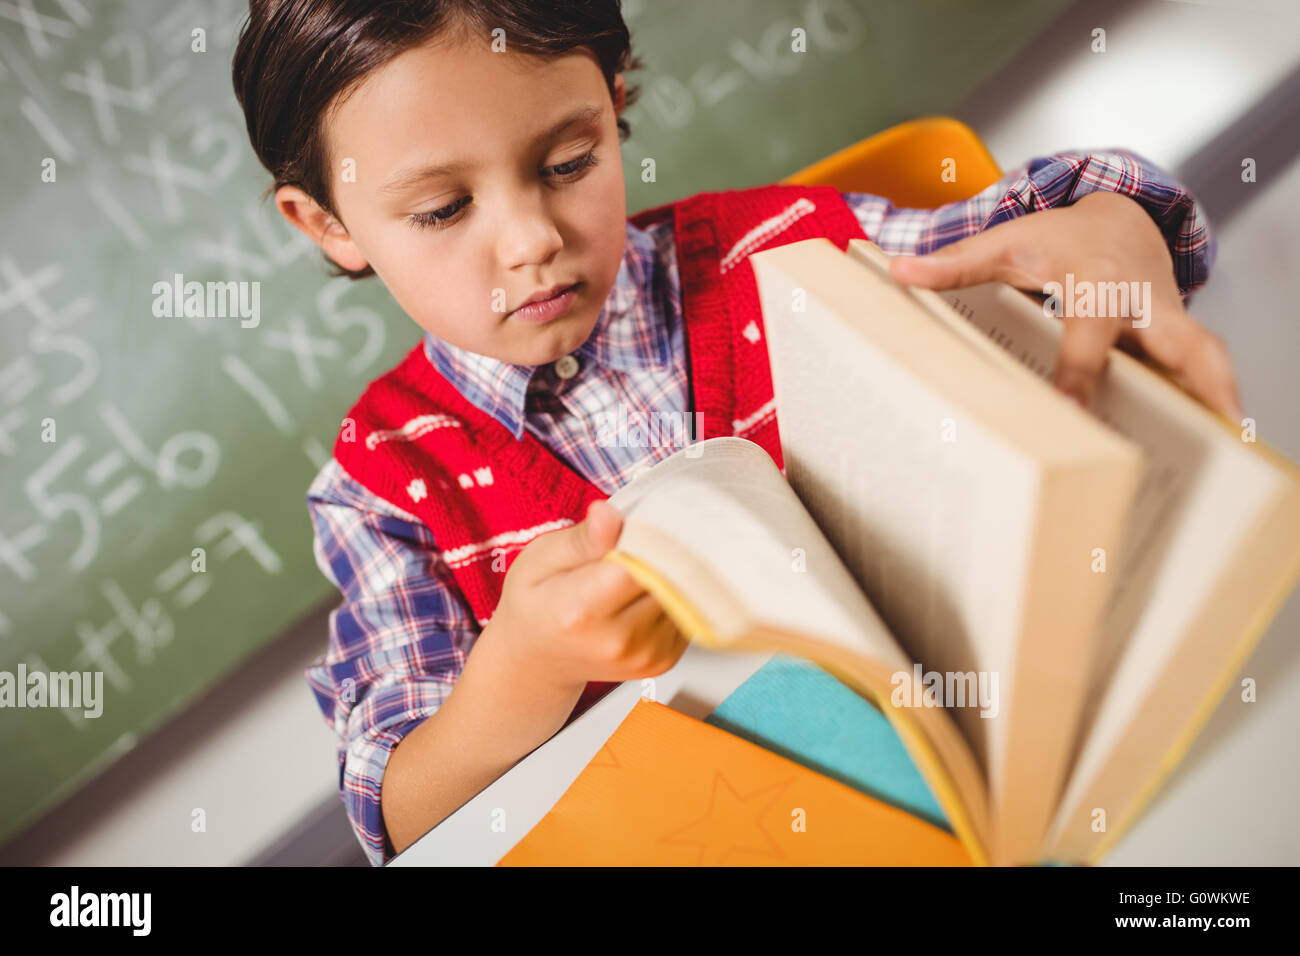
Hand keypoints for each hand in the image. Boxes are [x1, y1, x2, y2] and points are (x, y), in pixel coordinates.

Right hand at [488, 499, 688, 686]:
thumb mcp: (540, 559)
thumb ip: (581, 540)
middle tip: (633, 542)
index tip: (633, 524)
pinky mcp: (664, 660)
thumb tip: (609, 515)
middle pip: (670, 576)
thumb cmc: (536, 605)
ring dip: (668, 572)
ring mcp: (645, 655)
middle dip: (660, 550)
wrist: (538, 659)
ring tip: (631, 571)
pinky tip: (640, 593)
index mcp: (583, 611)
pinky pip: (686, 609)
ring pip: (685, 591)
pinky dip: (671, 593)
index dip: (646, 534)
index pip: (643, 559)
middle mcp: (619, 640)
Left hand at [888, 190, 1242, 419]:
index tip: (1069, 407)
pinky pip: (1201, 375)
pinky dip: (1212, 406)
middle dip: (1199, 380)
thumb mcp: (1008, 242)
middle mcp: (1146, 305)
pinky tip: (1209, 450)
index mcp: (1099, 284)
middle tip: (1215, 427)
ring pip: (1208, 360)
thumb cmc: (1060, 240)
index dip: (1079, 373)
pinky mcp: (1181, 344)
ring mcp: (1171, 325)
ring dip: (1221, 400)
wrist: (1118, 223)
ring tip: (1228, 455)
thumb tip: (899, 269)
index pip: (1089, 337)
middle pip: (1183, 343)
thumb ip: (957, 262)